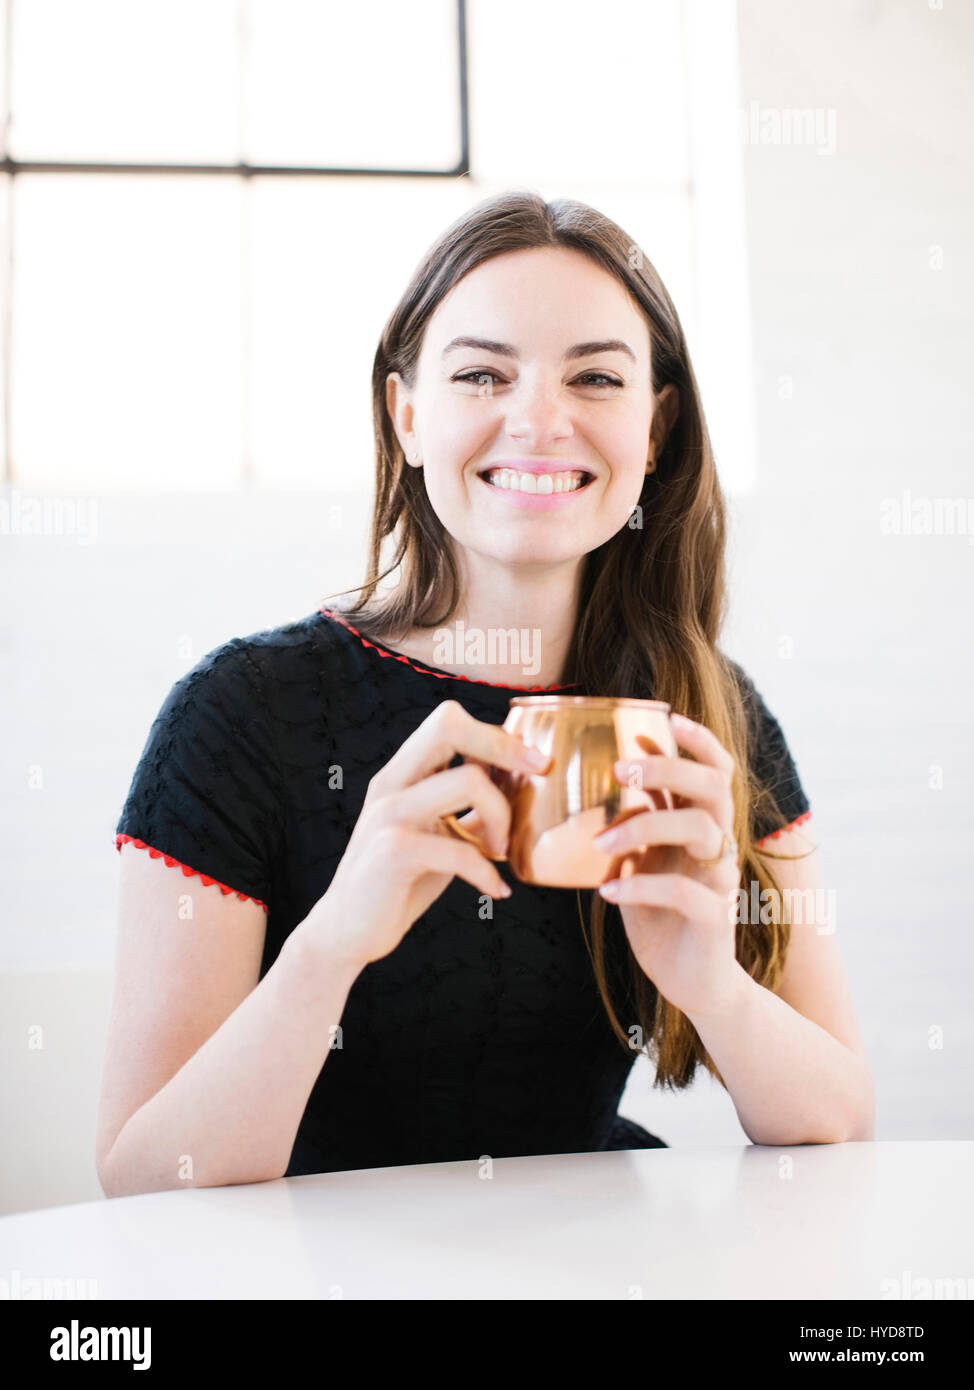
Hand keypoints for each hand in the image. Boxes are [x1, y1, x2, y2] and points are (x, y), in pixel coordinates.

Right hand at [300, 700, 547, 971]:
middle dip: (502, 745)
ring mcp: (389, 814)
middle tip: (535, 775)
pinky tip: (494, 890)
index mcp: (402, 774)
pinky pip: (461, 848)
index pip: (447, 721)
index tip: (533, 761)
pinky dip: (487, 872)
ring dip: (502, 816)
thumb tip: (522, 787)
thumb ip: (470, 808)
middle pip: (448, 726)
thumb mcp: (439, 834)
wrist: (347, 930)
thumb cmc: (399, 882)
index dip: (495, 734)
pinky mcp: (393, 851)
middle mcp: (391, 784)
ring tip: (501, 850)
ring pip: (468, 780)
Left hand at [591, 713, 743, 1019]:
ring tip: (601, 840)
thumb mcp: (642, 863)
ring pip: (703, 831)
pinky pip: (686, 892)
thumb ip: (631, 827)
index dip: (699, 741)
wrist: (693, 984)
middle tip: (621, 769)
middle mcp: (718, 846)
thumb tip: (581, 788)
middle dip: (669, 768)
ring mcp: (720, 881)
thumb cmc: (662, 916)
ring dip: (646, 827)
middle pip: (713, 788)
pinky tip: (608, 891)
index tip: (667, 718)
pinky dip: (642, 887)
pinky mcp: (715, 919)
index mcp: (702, 827)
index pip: (717, 771)